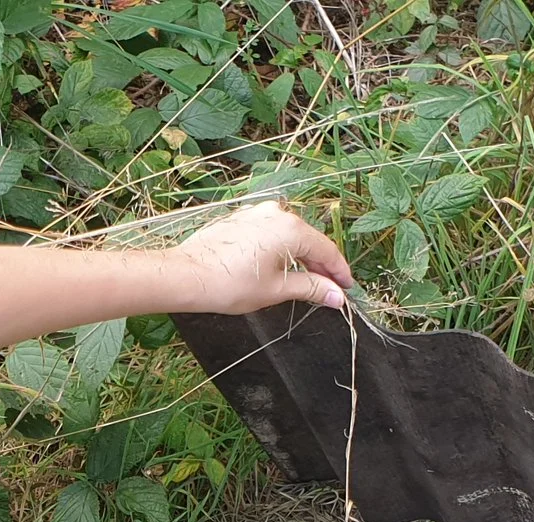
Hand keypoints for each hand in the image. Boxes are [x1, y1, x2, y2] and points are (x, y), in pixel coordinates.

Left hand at [165, 199, 356, 313]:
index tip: (347, 288)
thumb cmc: (229, 284)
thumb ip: (311, 288)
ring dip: (300, 257)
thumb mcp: (277, 289)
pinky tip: (280, 266)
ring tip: (305, 280)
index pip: (326, 250)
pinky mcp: (240, 219)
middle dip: (320, 265)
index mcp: (291, 228)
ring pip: (289, 235)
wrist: (186, 275)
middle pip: (309, 241)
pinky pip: (270, 233)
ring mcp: (256, 213)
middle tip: (329, 288)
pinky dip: (281, 249)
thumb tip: (337, 296)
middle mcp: (276, 213)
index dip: (339, 272)